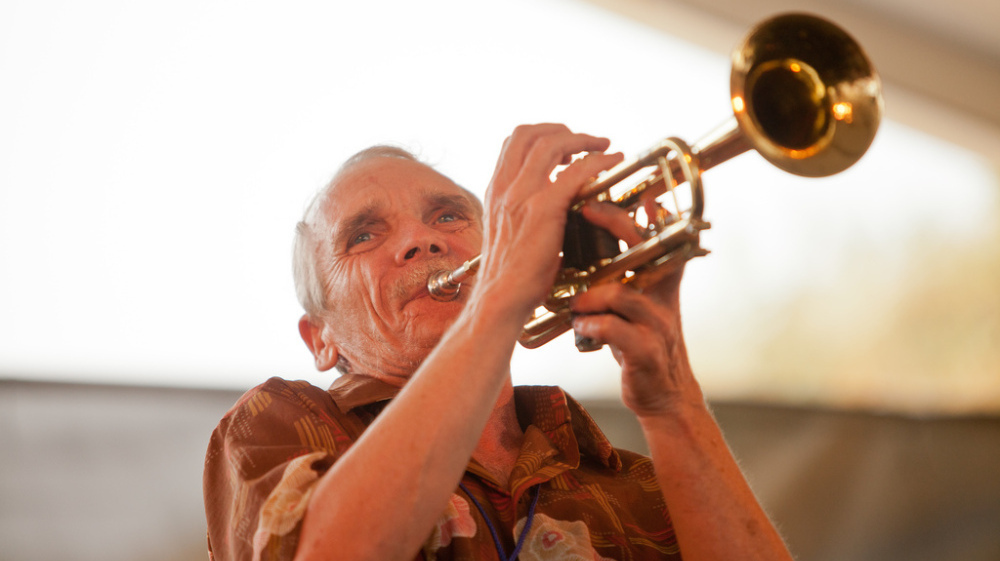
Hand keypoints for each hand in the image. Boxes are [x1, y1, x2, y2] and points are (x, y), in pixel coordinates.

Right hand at [475, 124, 623, 317]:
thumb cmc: (510, 279)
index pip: (512, 143)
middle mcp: (505, 187)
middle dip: (561, 130)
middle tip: (586, 142)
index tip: (564, 147)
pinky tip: (614, 162)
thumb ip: (525, 217)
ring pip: (552, 143)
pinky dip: (599, 161)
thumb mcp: (510, 237)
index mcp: (495, 192)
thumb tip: (555, 216)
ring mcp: (522, 196)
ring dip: (582, 139)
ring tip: (603, 147)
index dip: (541, 135)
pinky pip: (577, 172)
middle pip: (529, 133)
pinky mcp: (544, 209)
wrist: (501, 300)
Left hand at [569, 202, 700, 416]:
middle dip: (616, 225)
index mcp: (660, 278)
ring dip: (592, 293)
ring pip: (623, 294)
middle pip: (646, 248)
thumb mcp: (640, 298)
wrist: (663, 393)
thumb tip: (615, 225)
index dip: (637, 207)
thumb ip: (629, 264)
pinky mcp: (646, 351)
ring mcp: (657, 323)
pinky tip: (581, 327)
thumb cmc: (641, 338)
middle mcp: (662, 294)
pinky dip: (592, 325)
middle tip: (585, 211)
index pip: (655, 232)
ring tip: (575, 300)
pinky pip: (616, 330)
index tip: (607, 188)